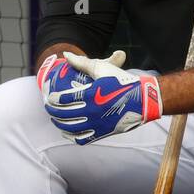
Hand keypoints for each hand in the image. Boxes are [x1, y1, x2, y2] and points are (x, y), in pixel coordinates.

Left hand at [43, 50, 162, 144]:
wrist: (144, 99)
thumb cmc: (123, 81)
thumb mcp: (103, 68)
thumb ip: (82, 62)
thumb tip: (65, 54)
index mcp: (91, 94)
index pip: (62, 99)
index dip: (52, 99)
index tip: (50, 96)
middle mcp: (92, 110)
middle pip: (63, 114)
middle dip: (52, 110)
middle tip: (49, 107)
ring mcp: (97, 123)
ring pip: (70, 128)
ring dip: (59, 124)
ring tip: (56, 119)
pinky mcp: (103, 133)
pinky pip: (82, 139)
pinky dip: (71, 136)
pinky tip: (67, 131)